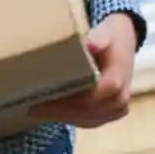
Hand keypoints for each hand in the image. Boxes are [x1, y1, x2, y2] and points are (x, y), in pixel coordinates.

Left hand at [30, 13, 136, 127]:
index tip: (41, 99)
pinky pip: (87, 120)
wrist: (123, 44)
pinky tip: (48, 111)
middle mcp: (118, 101)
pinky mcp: (109, 114)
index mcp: (116, 82)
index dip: (64, 102)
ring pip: (84, 119)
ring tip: (35, 108)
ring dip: (60, 115)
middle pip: (84, 112)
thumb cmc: (110, 37)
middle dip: (57, 111)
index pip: (89, 99)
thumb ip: (99, 38)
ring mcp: (115, 110)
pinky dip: (67, 116)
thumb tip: (91, 44)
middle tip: (31, 106)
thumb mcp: (105, 33)